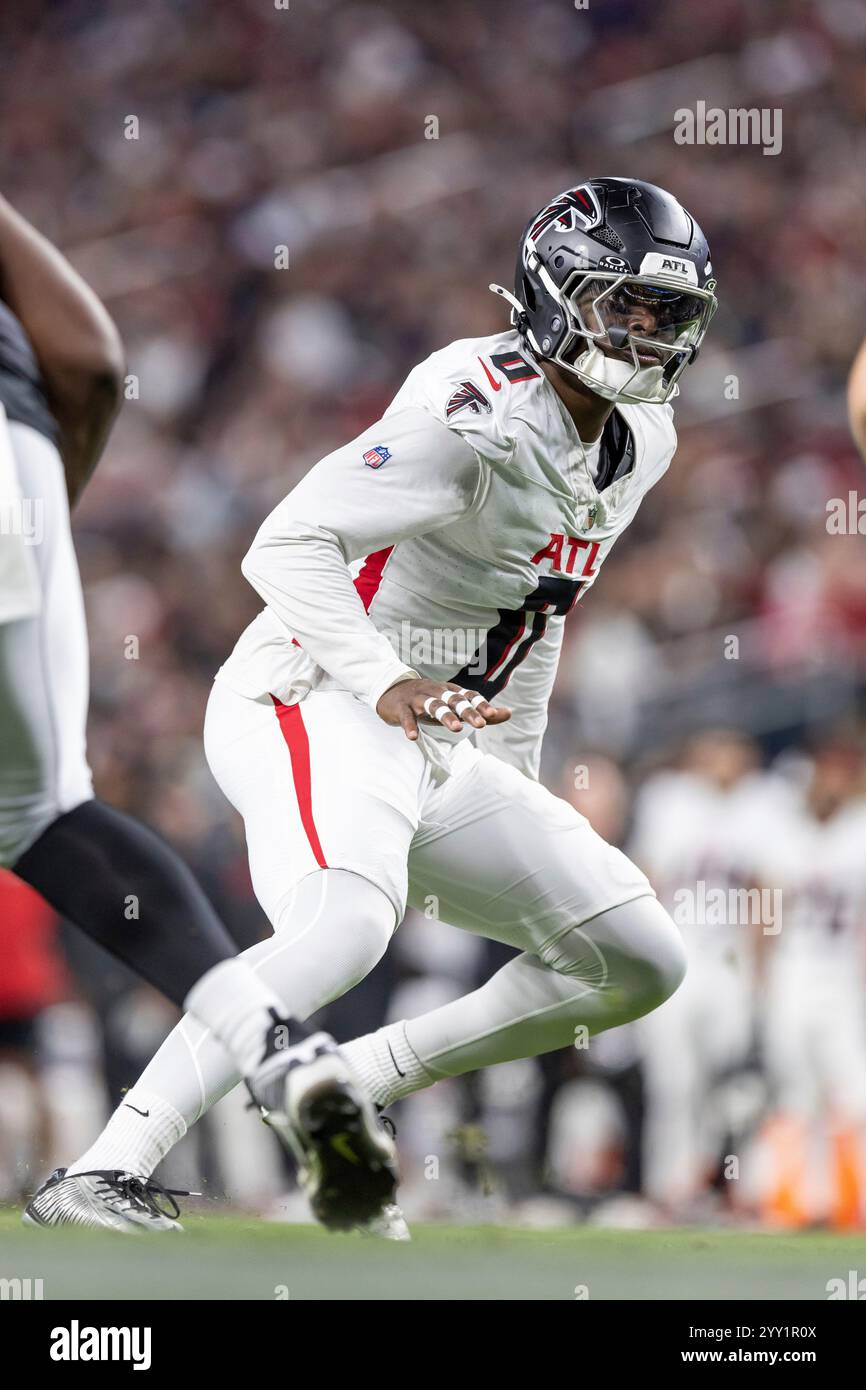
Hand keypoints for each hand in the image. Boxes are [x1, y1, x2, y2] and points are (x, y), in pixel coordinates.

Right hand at [376, 678, 510, 741]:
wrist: (392, 692)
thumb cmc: (429, 701)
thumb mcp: (454, 706)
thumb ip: (480, 711)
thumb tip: (509, 713)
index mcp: (450, 692)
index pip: (468, 696)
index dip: (480, 705)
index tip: (492, 715)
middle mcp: (436, 692)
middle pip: (454, 700)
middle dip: (467, 711)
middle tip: (480, 725)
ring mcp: (418, 698)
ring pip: (433, 705)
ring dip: (445, 715)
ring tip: (456, 729)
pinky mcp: (402, 707)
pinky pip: (406, 716)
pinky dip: (410, 726)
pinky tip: (414, 738)